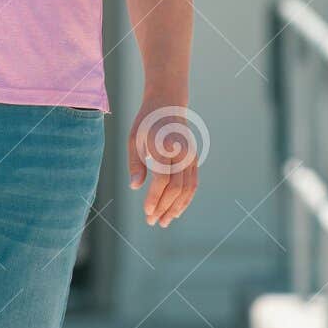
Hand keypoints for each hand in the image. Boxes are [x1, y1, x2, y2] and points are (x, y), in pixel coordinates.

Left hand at [128, 100, 200, 227]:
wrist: (167, 105)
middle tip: (152, 222)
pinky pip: (192, 184)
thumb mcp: (134, 139)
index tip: (146, 211)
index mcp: (163, 145)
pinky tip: (176, 211)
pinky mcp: (194, 160)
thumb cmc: (146, 123)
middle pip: (176, 187)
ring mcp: (190, 156)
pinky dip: (185, 199)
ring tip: (164, 222)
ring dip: (176, 208)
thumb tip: (135, 187)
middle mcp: (181, 152)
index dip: (155, 197)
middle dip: (164, 207)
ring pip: (187, 188)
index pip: (162, 178)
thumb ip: (135, 163)